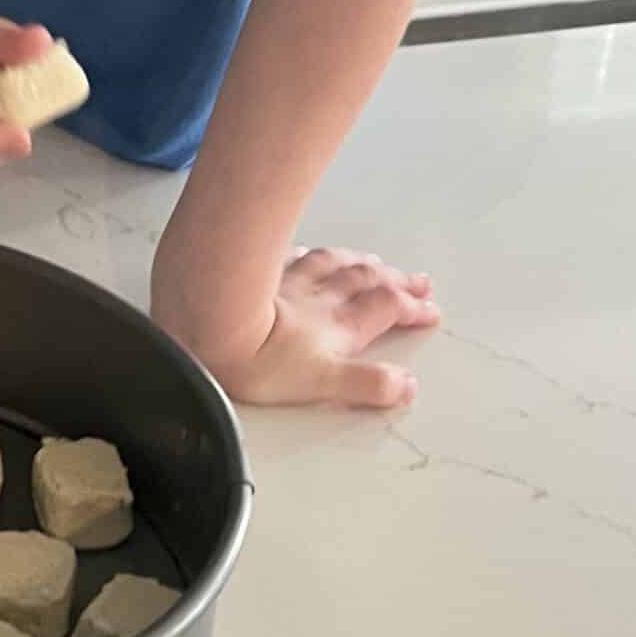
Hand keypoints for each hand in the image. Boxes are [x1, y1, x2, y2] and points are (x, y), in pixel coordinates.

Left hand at [157, 245, 439, 409]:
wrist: (205, 328)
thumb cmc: (257, 362)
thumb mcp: (322, 384)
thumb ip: (367, 385)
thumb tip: (407, 384)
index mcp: (338, 326)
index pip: (386, 310)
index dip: (411, 308)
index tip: (430, 310)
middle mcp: (320, 299)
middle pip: (367, 282)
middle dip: (397, 281)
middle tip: (419, 281)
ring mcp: (289, 282)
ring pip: (334, 264)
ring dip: (360, 262)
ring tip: (376, 261)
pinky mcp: (257, 274)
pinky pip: (292, 256)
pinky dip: (311, 254)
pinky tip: (311, 251)